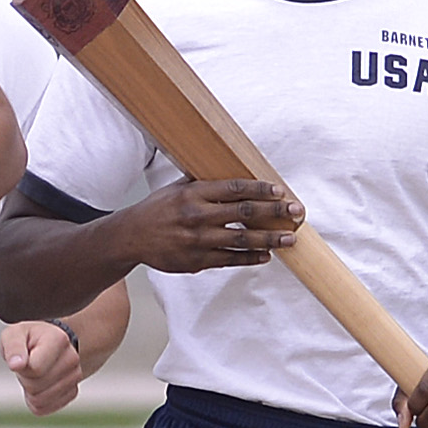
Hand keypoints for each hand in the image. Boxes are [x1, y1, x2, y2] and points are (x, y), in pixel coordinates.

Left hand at [1, 320, 84, 414]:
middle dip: (24, 379)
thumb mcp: (14, 334)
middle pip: (36, 386)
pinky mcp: (72, 392)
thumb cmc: (28, 339)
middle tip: (27, 365)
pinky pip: (44, 408)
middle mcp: (72, 358)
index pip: (35, 369)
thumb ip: (13, 347)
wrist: (46, 344)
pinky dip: (35, 401)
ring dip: (29, 391)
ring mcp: (75, 377)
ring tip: (33, 374)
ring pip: (40, 400)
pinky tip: (38, 385)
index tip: (22, 357)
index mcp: (59, 340)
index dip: (22, 367)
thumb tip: (16, 365)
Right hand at [118, 177, 298, 274]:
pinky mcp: (196, 261)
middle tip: (296, 212)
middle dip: (274, 212)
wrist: (130, 237)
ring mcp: (198, 240)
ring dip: (269, 239)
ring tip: (289, 239)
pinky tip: (266, 256)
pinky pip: (229, 259)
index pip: (234, 188)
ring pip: (241, 239)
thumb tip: (231, 166)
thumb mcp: (176, 188)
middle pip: (244, 212)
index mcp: (193, 193)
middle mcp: (197, 215)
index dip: (260, 189)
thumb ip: (204, 182)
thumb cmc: (157, 209)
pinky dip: (250, 258)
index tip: (280, 191)